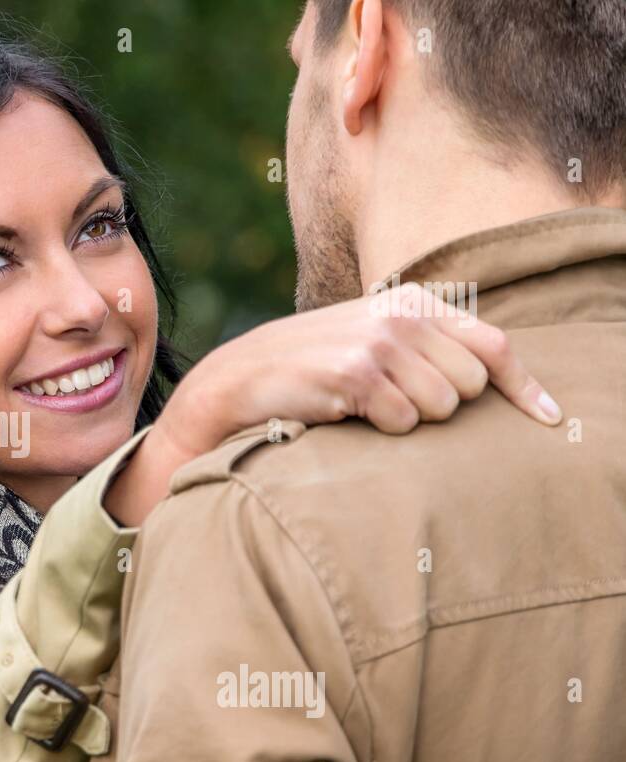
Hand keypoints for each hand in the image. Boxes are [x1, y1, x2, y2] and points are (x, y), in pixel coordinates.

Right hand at [104, 282, 560, 527]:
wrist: (238, 380)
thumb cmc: (311, 371)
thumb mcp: (372, 344)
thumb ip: (426, 347)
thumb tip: (491, 381)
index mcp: (413, 303)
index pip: (493, 345)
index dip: (526, 387)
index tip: (552, 420)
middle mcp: (401, 314)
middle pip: (469, 385)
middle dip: (439, 405)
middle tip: (390, 401)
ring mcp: (378, 340)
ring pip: (440, 407)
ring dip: (406, 419)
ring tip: (364, 406)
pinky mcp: (356, 371)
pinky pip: (403, 421)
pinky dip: (379, 428)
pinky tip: (345, 412)